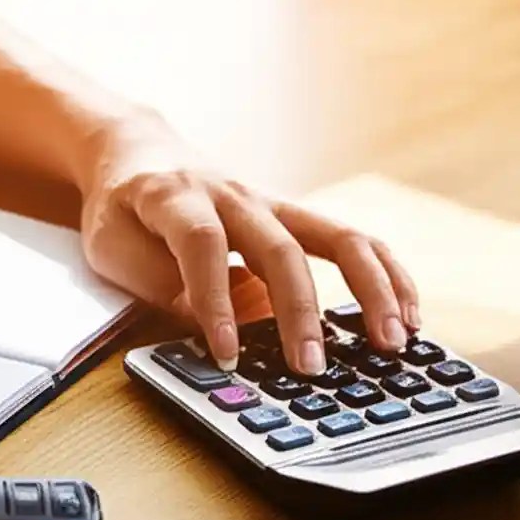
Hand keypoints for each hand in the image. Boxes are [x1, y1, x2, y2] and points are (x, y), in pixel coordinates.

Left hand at [79, 114, 418, 375]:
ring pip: (339, 236)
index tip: (226, 353)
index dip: (215, 300)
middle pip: (278, 247)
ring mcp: (274, 204)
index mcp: (176, 197)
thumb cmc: (123, 210)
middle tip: (311, 367)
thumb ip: (159, 284)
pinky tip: (406, 315)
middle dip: (298, 312)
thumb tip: (220, 327)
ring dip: (371, 290)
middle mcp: (234, 195)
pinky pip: (355, 241)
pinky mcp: (298, 219)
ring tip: (391, 341)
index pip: (202, 245)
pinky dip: (387, 276)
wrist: (140, 152)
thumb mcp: (114, 249)